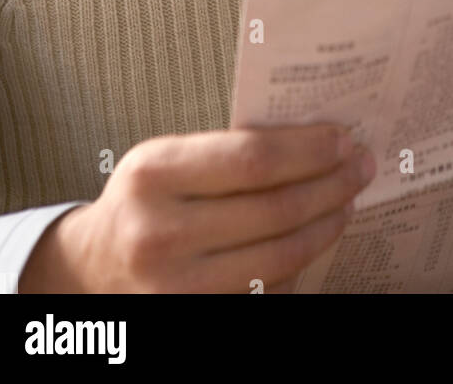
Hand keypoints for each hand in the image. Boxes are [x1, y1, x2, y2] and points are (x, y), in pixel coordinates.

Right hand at [18, 124, 373, 292]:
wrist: (92, 268)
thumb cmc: (141, 199)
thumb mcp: (165, 157)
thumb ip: (225, 149)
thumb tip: (311, 137)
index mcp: (154, 175)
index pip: (253, 159)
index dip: (308, 149)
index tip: (343, 137)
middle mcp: (162, 234)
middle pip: (275, 209)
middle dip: (330, 183)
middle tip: (361, 164)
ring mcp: (178, 286)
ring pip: (280, 256)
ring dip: (326, 224)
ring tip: (348, 198)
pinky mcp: (196, 315)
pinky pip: (267, 289)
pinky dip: (300, 261)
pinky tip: (316, 235)